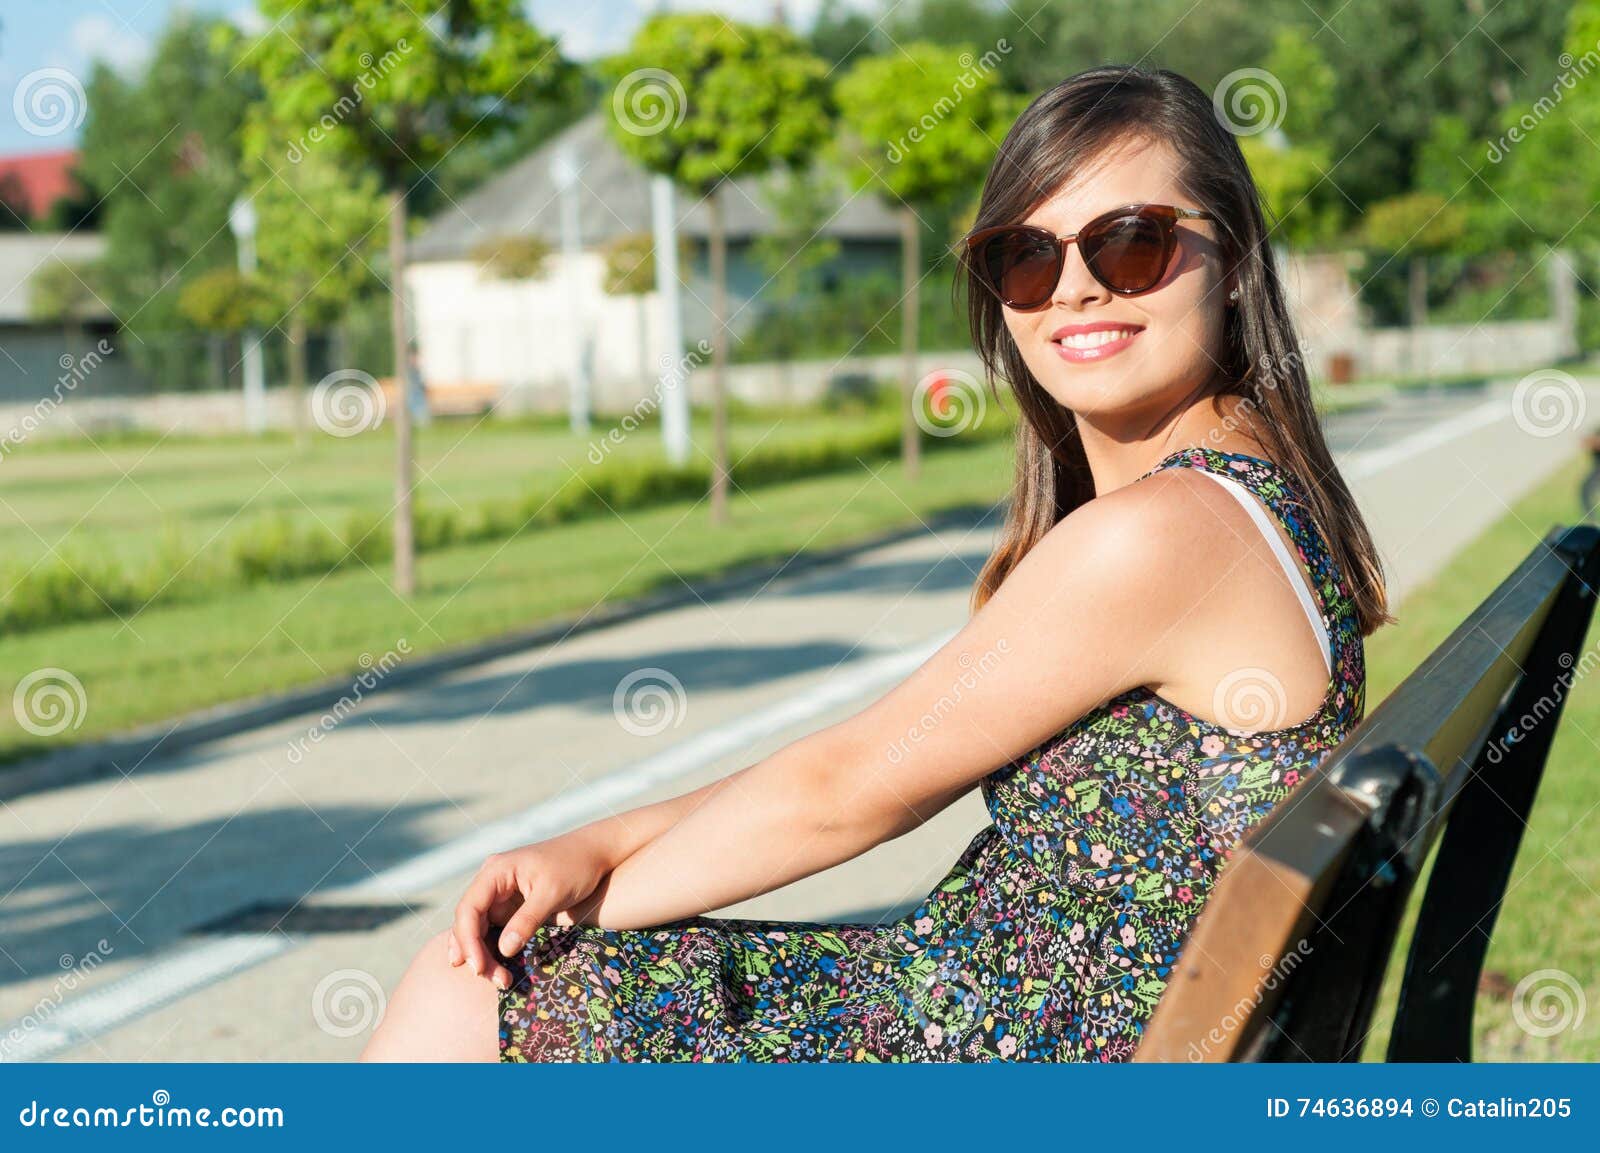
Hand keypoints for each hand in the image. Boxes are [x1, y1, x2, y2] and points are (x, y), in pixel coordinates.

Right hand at [446, 830, 612, 988]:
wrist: (596, 853)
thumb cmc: (575, 866)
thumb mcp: (552, 893)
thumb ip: (527, 920)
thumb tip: (503, 950)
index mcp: (496, 871)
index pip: (468, 909)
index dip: (468, 940)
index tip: (479, 967)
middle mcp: (491, 881)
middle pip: (470, 922)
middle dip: (476, 952)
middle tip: (494, 980)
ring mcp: (500, 894)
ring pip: (479, 929)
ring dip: (483, 954)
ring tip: (498, 980)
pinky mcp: (511, 906)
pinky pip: (493, 930)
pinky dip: (493, 949)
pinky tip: (496, 969)